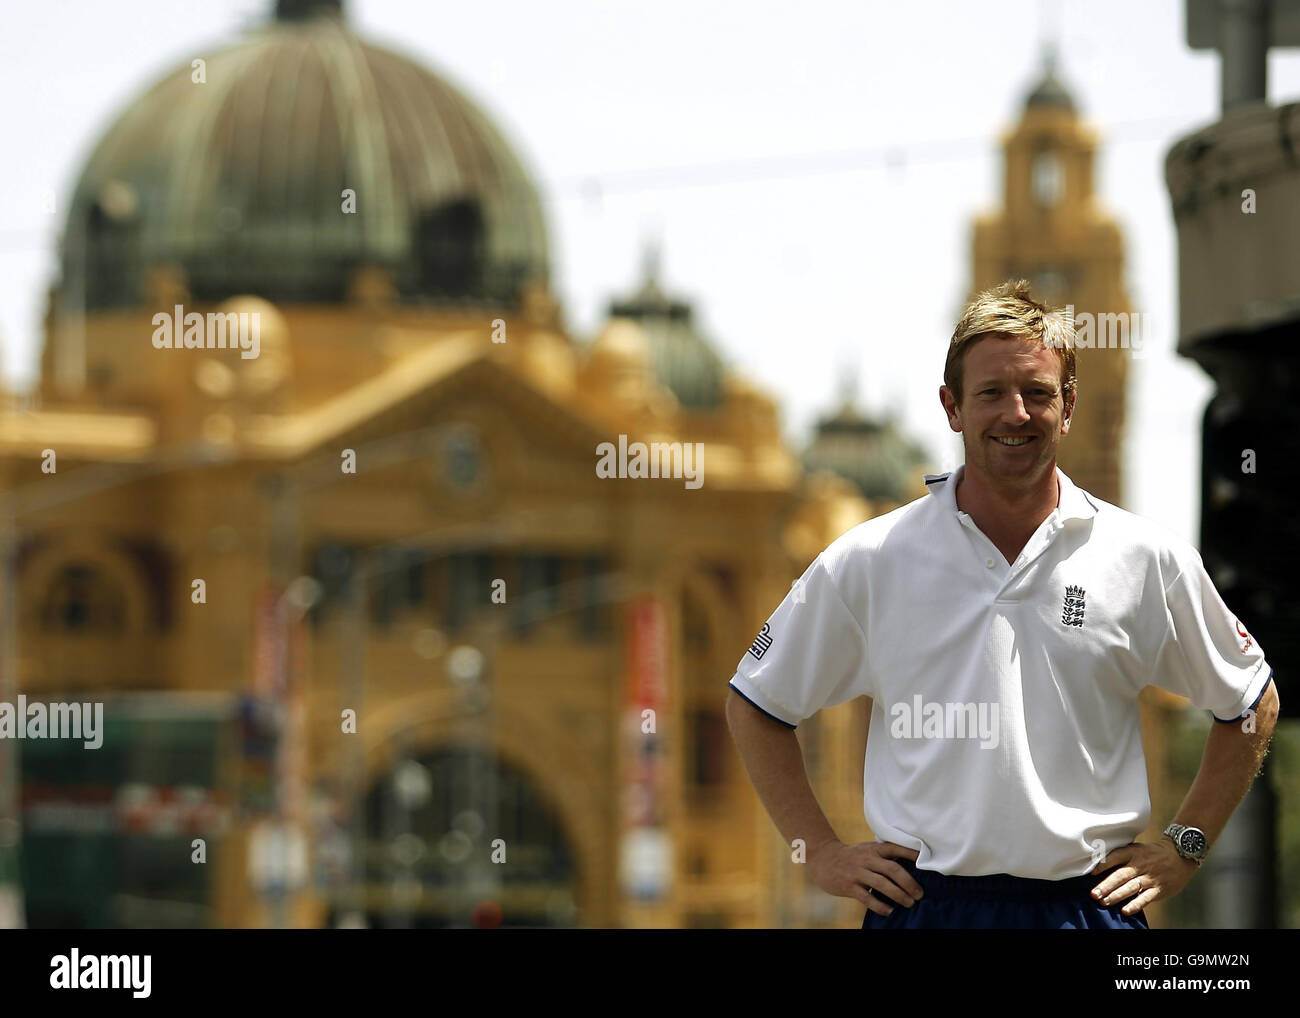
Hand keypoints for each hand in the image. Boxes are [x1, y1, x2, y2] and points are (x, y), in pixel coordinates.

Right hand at [808, 839, 924, 916]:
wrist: (822, 858)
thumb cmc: (851, 856)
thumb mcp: (866, 849)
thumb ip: (883, 855)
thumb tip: (910, 866)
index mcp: (873, 848)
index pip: (895, 848)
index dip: (910, 854)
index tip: (925, 862)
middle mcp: (866, 858)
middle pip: (892, 869)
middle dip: (908, 882)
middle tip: (920, 894)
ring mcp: (856, 872)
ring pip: (881, 884)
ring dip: (898, 895)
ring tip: (909, 903)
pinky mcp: (848, 886)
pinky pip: (867, 898)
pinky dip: (880, 906)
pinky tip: (889, 911)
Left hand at [1090, 839, 1198, 915]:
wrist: (1181, 854)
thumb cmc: (1153, 853)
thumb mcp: (1137, 848)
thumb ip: (1121, 855)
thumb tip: (1100, 864)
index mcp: (1133, 853)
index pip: (1115, 857)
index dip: (1102, 865)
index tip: (1091, 874)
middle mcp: (1141, 865)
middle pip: (1120, 875)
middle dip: (1106, 885)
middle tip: (1094, 894)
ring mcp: (1150, 877)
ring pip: (1131, 887)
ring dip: (1116, 896)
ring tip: (1104, 902)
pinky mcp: (1159, 888)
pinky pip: (1146, 898)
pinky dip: (1135, 905)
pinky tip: (1125, 910)